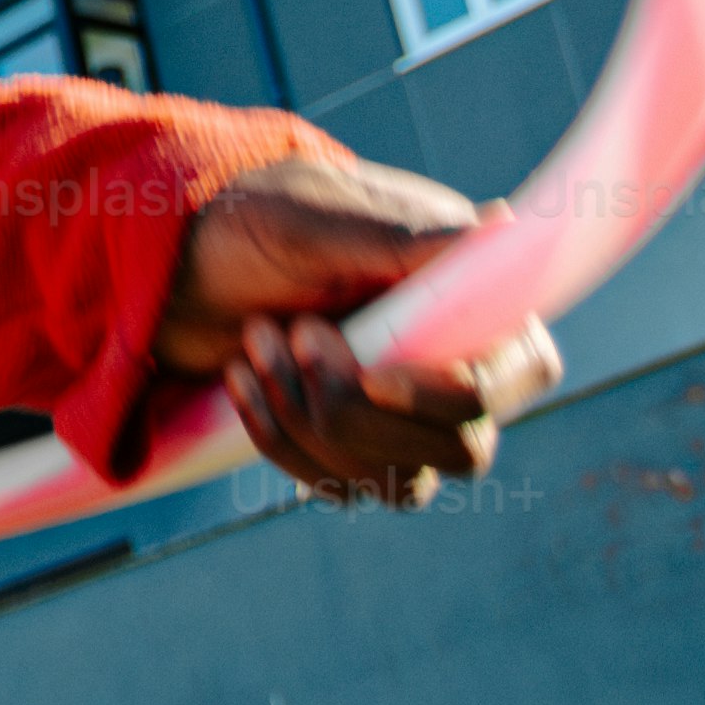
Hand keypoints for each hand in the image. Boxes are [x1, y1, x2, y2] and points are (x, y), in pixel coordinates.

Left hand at [151, 151, 562, 508]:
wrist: (181, 261)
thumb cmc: (258, 219)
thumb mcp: (321, 217)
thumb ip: (408, 238)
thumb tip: (506, 225)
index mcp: (472, 295)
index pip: (524, 369)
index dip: (454, 393)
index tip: (374, 377)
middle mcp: (454, 361)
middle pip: (465, 449)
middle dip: (358, 411)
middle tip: (287, 329)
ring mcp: (407, 416)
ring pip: (402, 482)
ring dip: (311, 424)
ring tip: (253, 340)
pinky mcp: (356, 448)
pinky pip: (345, 487)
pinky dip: (284, 444)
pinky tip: (239, 378)